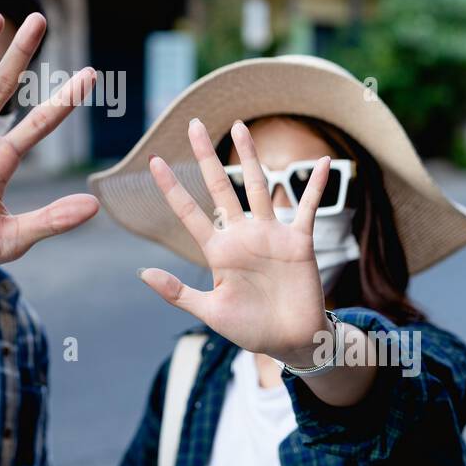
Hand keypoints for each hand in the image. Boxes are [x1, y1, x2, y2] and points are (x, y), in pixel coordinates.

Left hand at [138, 118, 333, 366]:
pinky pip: (307, 208)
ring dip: (250, 157)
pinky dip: (316, 185)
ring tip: (239, 127)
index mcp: (218, 252)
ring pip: (259, 187)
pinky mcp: (298, 242)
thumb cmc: (250, 329)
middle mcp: (242, 235)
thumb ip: (178, 293)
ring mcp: (270, 235)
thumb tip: (142, 273)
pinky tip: (323, 161)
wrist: (291, 342)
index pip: (190, 213)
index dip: (172, 189)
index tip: (154, 162)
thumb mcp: (210, 313)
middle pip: (221, 187)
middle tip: (192, 124)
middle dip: (207, 157)